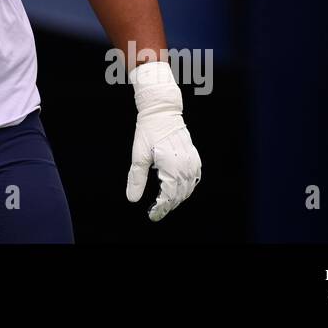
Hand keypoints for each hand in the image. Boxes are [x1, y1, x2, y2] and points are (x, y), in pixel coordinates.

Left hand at [126, 63, 201, 221]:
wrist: (162, 112)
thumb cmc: (148, 132)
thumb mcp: (139, 156)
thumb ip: (136, 179)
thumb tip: (132, 199)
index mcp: (172, 168)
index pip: (168, 197)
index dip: (160, 209)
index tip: (152, 215)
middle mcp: (185, 167)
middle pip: (179, 195)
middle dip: (169, 205)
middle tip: (157, 211)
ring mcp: (192, 162)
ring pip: (188, 188)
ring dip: (178, 198)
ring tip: (166, 202)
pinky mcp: (195, 157)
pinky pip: (194, 178)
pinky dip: (187, 187)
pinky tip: (179, 189)